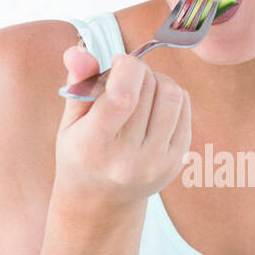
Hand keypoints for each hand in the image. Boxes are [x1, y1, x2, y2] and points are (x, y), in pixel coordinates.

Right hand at [54, 44, 190, 208]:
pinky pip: (184, 107)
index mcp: (93, 146)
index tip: (119, 62)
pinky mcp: (178, 160)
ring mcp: (157, 162)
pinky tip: (154, 105)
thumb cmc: (82, 153)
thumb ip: (77, 83)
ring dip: (158, 80)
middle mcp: (128, 159)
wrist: (102, 203)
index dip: (126, 67)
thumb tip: (79, 51)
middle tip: (125, 79)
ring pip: (172, 94)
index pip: (122, 98)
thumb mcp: (70, 121)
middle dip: (138, 71)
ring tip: (141, 90)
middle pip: (148, 88)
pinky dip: (171, 95)